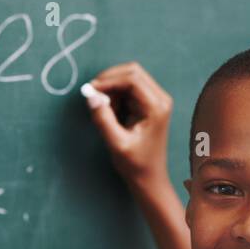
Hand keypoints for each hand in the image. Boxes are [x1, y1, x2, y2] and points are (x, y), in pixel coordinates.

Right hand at [82, 61, 174, 192]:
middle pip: (132, 71)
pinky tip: (113, 114)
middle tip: (93, 95)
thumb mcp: (116, 143)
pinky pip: (128, 89)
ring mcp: (155, 99)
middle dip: (109, 80)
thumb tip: (90, 96)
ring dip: (112, 90)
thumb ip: (103, 119)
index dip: (108, 80)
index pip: (132, 79)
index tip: (90, 90)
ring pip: (129, 78)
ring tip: (106, 112)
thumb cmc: (135, 164)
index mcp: (156, 107)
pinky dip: (115, 96)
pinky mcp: (148, 103)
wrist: (149, 177)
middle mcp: (159, 98)